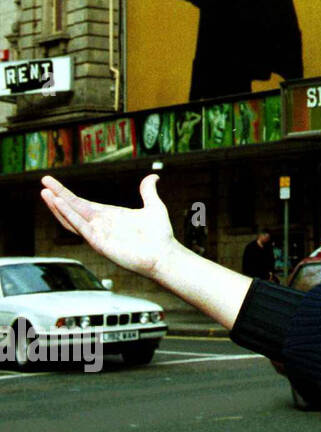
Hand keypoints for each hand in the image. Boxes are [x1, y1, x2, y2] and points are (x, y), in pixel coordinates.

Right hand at [40, 174, 179, 280]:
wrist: (165, 255)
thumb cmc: (159, 236)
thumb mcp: (153, 207)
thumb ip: (148, 191)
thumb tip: (153, 176)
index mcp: (108, 215)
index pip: (81, 203)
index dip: (66, 193)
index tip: (52, 182)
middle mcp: (100, 224)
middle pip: (72, 208)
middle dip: (57, 195)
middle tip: (44, 181)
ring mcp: (98, 234)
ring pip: (71, 219)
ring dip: (58, 206)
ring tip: (45, 192)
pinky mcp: (99, 243)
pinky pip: (80, 228)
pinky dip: (69, 215)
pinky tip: (59, 203)